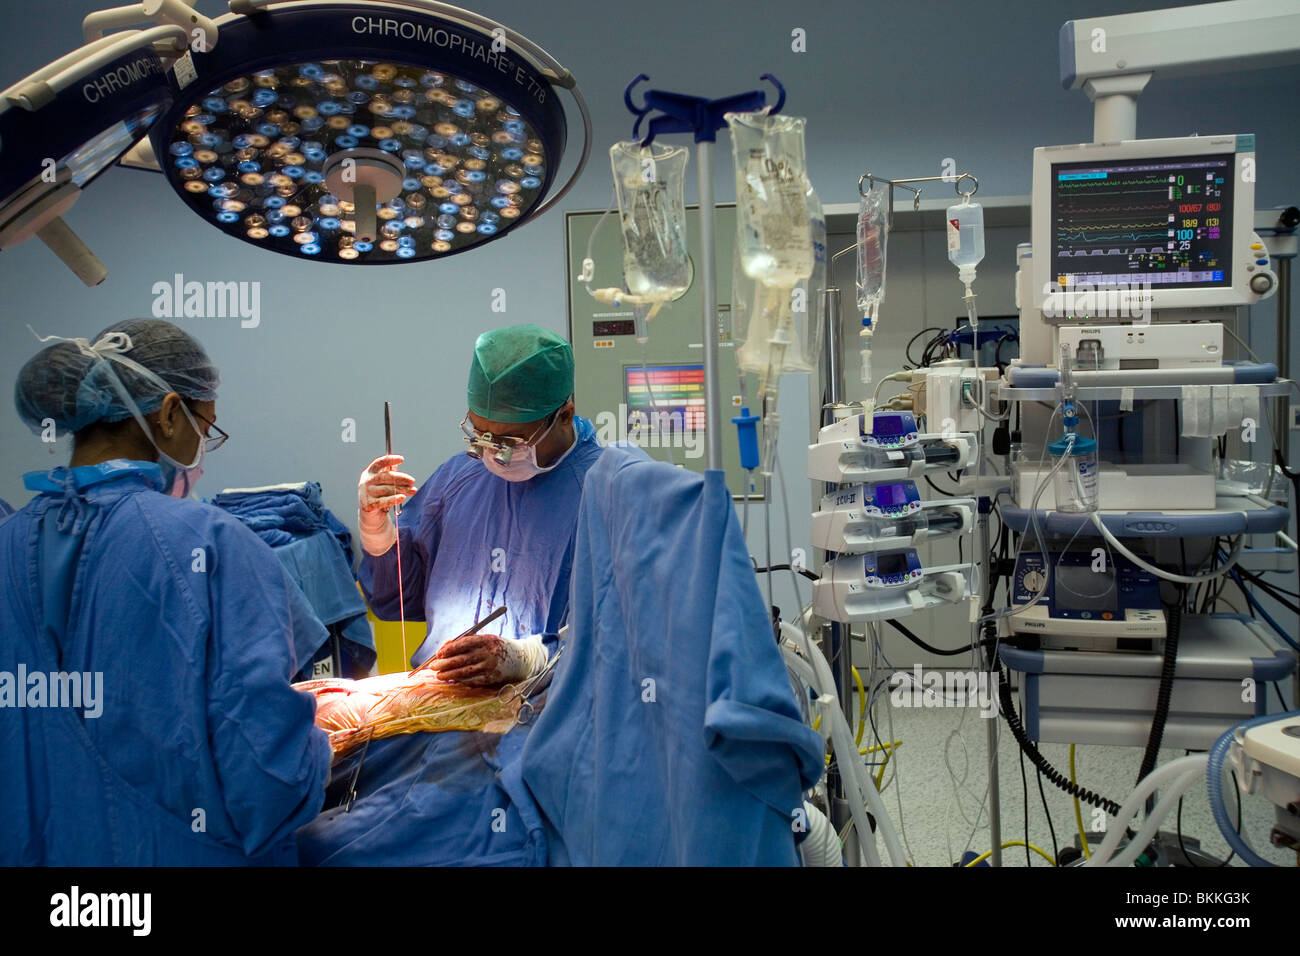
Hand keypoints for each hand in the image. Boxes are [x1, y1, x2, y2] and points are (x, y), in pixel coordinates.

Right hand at [357, 454, 416, 554]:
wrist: (371, 517)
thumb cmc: (380, 497)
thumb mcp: (384, 485)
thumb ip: (391, 477)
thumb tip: (401, 470)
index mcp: (369, 474)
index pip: (378, 463)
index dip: (389, 460)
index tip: (401, 459)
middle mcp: (365, 482)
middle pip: (385, 477)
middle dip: (401, 478)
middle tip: (412, 481)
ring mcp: (366, 494)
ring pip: (387, 489)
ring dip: (402, 489)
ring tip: (413, 490)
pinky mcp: (368, 505)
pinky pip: (384, 501)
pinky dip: (394, 499)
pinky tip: (403, 497)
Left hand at [428, 633, 545, 686]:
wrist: (521, 659)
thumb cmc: (497, 647)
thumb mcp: (485, 639)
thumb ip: (466, 641)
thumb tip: (445, 645)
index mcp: (486, 639)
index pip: (464, 643)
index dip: (449, 649)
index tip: (438, 654)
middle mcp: (488, 653)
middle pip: (462, 659)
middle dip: (445, 663)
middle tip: (433, 667)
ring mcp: (490, 666)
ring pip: (465, 671)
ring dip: (450, 674)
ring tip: (439, 676)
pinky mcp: (492, 678)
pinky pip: (473, 681)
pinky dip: (461, 681)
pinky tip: (453, 681)